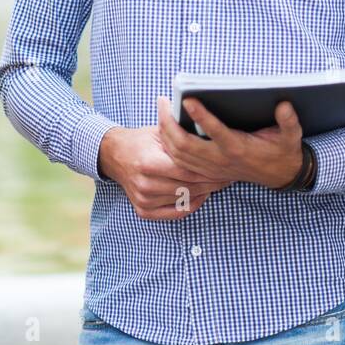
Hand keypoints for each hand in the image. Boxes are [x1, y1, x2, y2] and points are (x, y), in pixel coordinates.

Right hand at [98, 123, 230, 220]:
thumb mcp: (159, 132)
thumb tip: (209, 131)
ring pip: (184, 199)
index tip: (225, 165)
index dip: (209, 169)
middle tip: (229, 175)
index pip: (187, 170)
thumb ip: (181, 135)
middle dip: (212, 182)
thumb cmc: (142, 141)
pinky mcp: (143, 210)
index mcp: (149, 163)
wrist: (115, 155)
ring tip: (220, 183)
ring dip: (205, 192)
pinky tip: (202, 194)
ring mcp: (143, 200)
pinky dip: (191, 204)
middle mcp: (145, 184)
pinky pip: (175, 213)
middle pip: (189, 187)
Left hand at [159, 96, 303, 190]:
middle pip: (184, 145)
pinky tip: (164, 128)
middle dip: (168, 123)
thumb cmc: (283, 151)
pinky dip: (169, 145)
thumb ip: (289, 121)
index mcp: (239, 148)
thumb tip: (284, 104)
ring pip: (177, 154)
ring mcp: (211, 167)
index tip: (187, 99)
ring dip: (165, 133)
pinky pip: (180, 161)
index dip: (201, 116)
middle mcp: (220, 159)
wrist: (279, 176)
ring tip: (161, 110)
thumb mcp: (291, 136)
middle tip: (162, 101)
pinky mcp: (207, 170)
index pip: (215, 132)